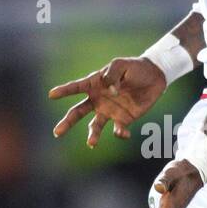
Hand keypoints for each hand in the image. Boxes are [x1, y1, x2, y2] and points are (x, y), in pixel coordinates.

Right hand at [48, 56, 166, 147]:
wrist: (155, 77)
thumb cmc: (135, 68)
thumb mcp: (122, 64)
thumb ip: (112, 75)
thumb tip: (110, 91)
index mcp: (94, 84)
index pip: (76, 88)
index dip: (63, 91)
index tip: (51, 94)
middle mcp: (98, 100)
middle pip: (77, 113)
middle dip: (67, 122)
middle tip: (57, 132)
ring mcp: (109, 111)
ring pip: (94, 126)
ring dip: (92, 135)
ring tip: (91, 143)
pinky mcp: (123, 120)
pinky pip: (117, 130)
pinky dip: (119, 134)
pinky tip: (124, 133)